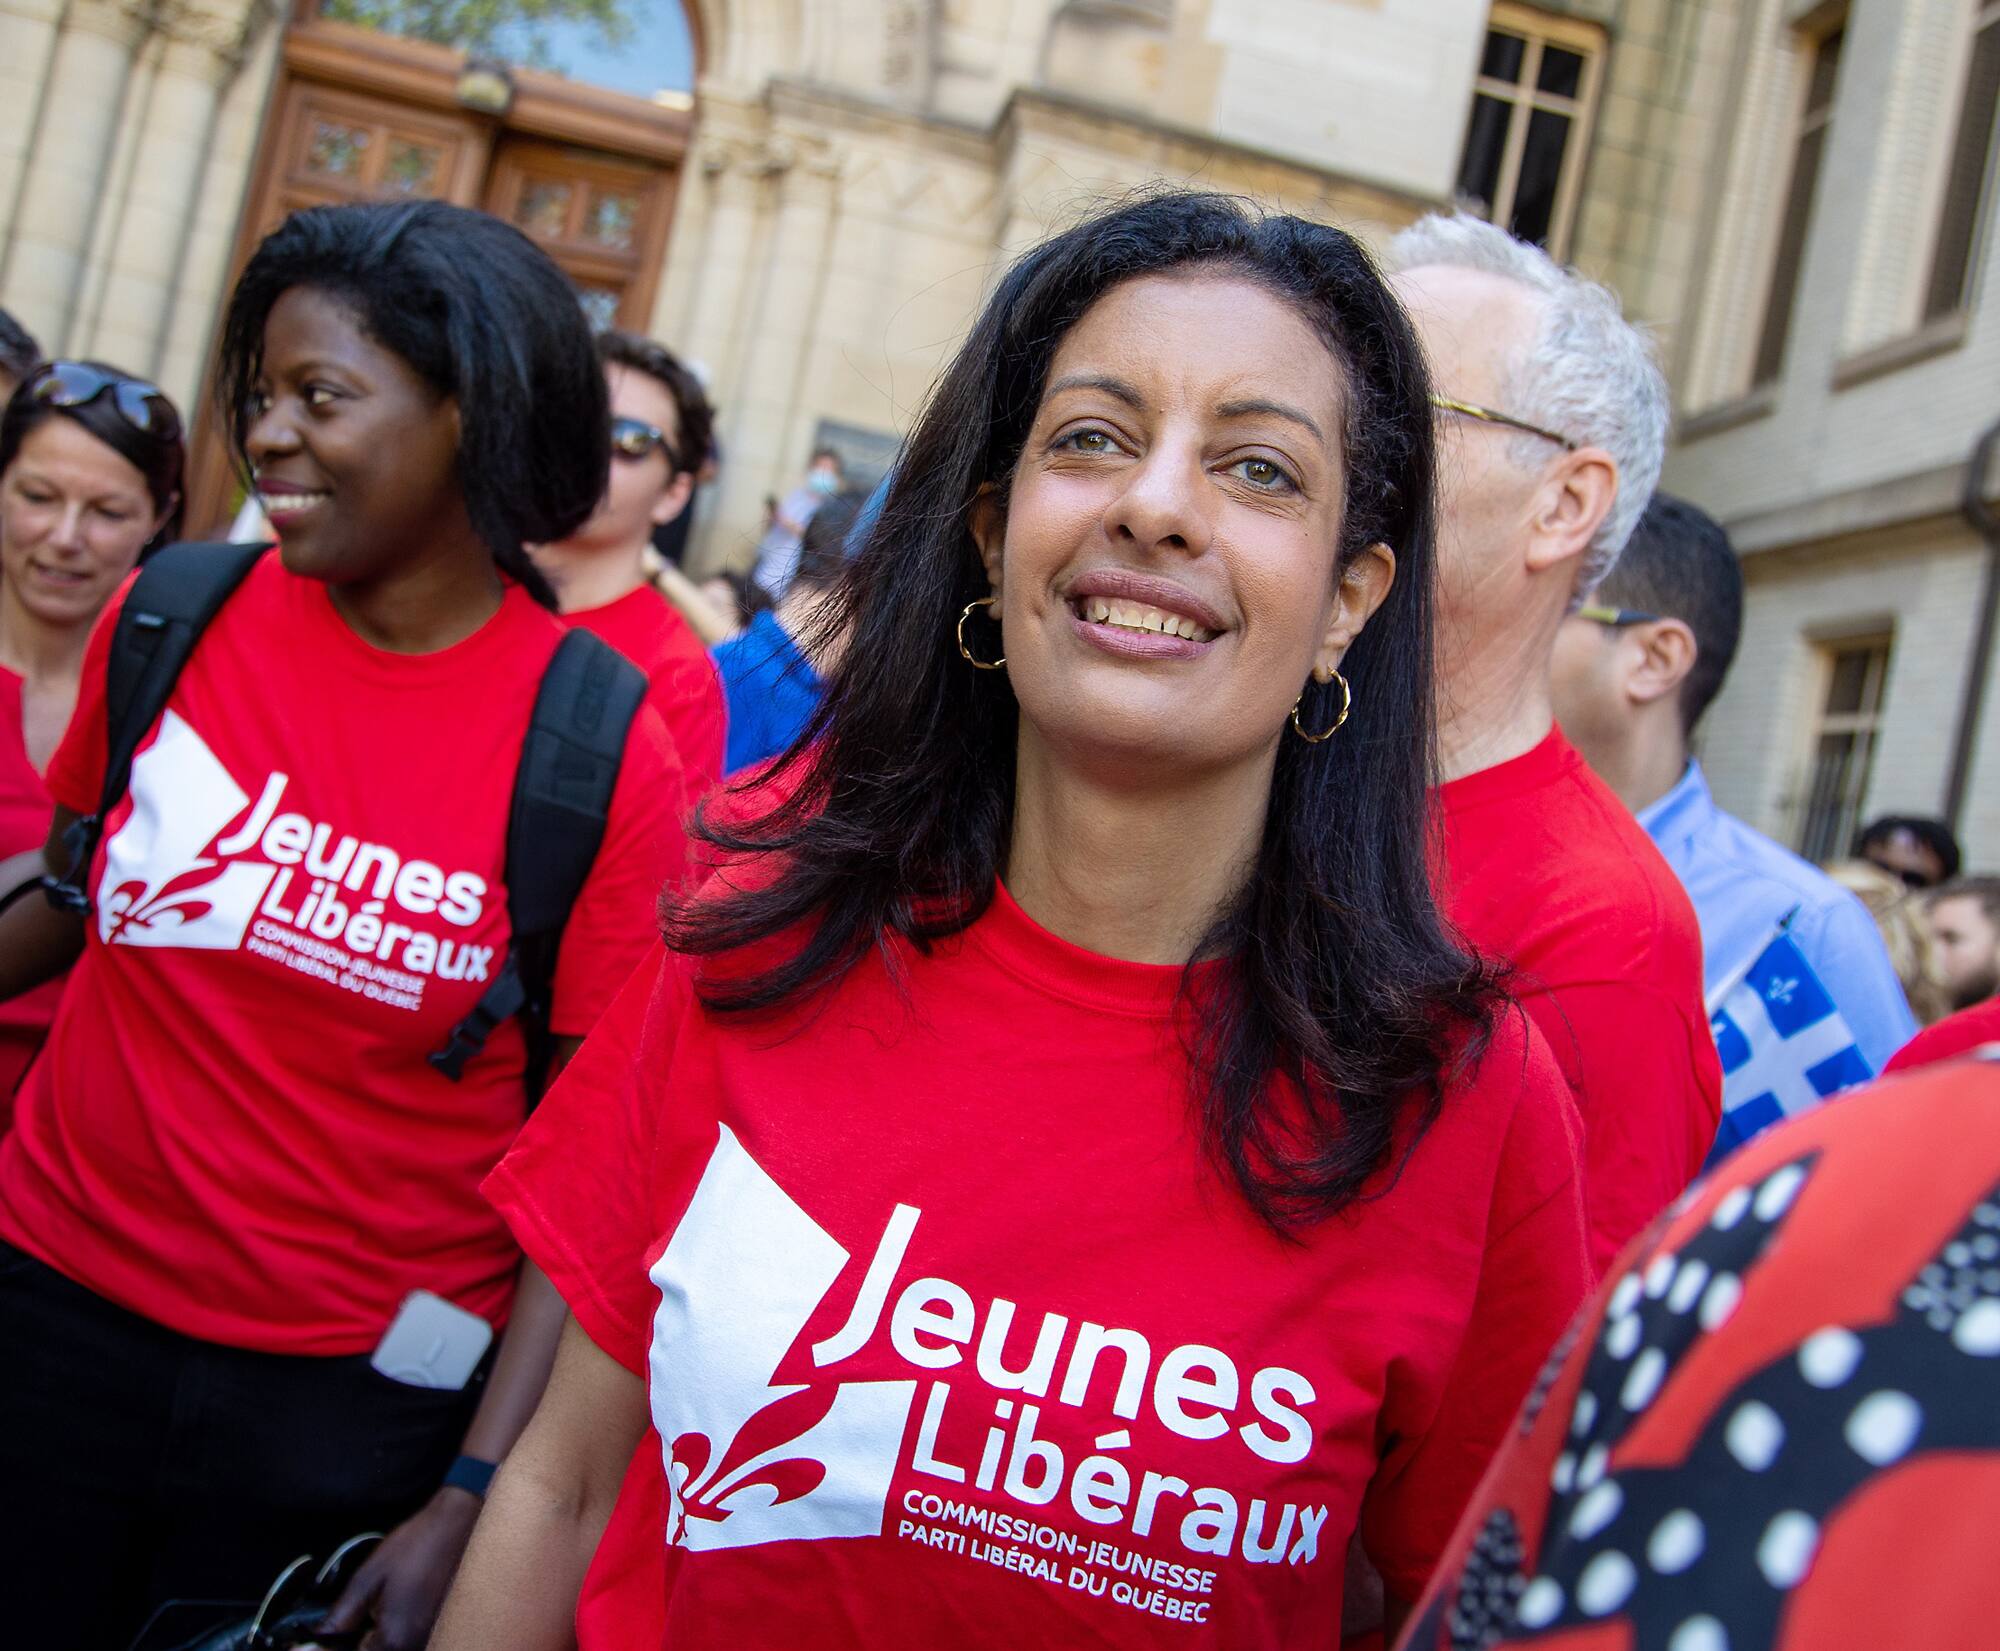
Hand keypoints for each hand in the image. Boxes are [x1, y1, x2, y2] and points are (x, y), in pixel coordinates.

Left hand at [320, 1488, 482, 1650]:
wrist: (459, 1522)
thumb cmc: (414, 1545)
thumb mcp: (368, 1578)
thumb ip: (340, 1617)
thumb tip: (318, 1640)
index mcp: (394, 1639)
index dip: (338, 1645)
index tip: (330, 1633)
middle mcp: (417, 1645)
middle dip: (360, 1640)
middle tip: (356, 1615)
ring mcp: (433, 1636)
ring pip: (394, 1647)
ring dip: (378, 1637)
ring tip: (377, 1608)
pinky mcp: (442, 1625)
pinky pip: (412, 1639)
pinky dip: (397, 1632)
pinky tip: (395, 1608)